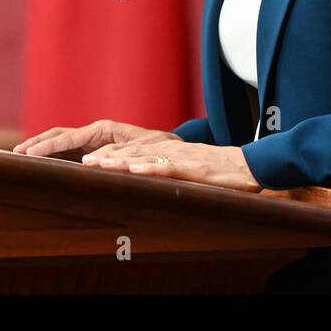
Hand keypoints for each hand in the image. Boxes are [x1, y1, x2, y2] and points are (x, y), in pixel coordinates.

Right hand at [12, 119, 179, 157]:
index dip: (47, 145)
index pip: (68, 137)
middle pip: (59, 135)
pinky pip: (68, 151)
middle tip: (15, 154)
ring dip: (40, 148)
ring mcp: (93, 141)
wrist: (171, 148)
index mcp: (104, 129)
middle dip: (37, 143)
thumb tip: (90, 162)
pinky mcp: (93, 150)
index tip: (28, 153)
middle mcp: (95, 133)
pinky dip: (52, 155)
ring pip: (60, 142)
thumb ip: (118, 155)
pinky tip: (39, 164)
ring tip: (20, 157)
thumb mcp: (142, 150)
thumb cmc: (159, 148)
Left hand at [82, 139, 261, 191]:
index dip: (108, 156)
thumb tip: (144, 179)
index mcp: (166, 151)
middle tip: (83, 162)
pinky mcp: (191, 168)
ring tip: (96, 165)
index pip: (131, 152)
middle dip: (105, 157)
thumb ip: (167, 172)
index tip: (85, 161)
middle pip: (131, 153)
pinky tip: (133, 171)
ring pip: (143, 158)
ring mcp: (179, 158)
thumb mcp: (187, 169)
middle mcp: (168, 150)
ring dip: (118, 162)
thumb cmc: (218, 171)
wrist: (247, 165)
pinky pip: (167, 168)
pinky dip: (149, 169)